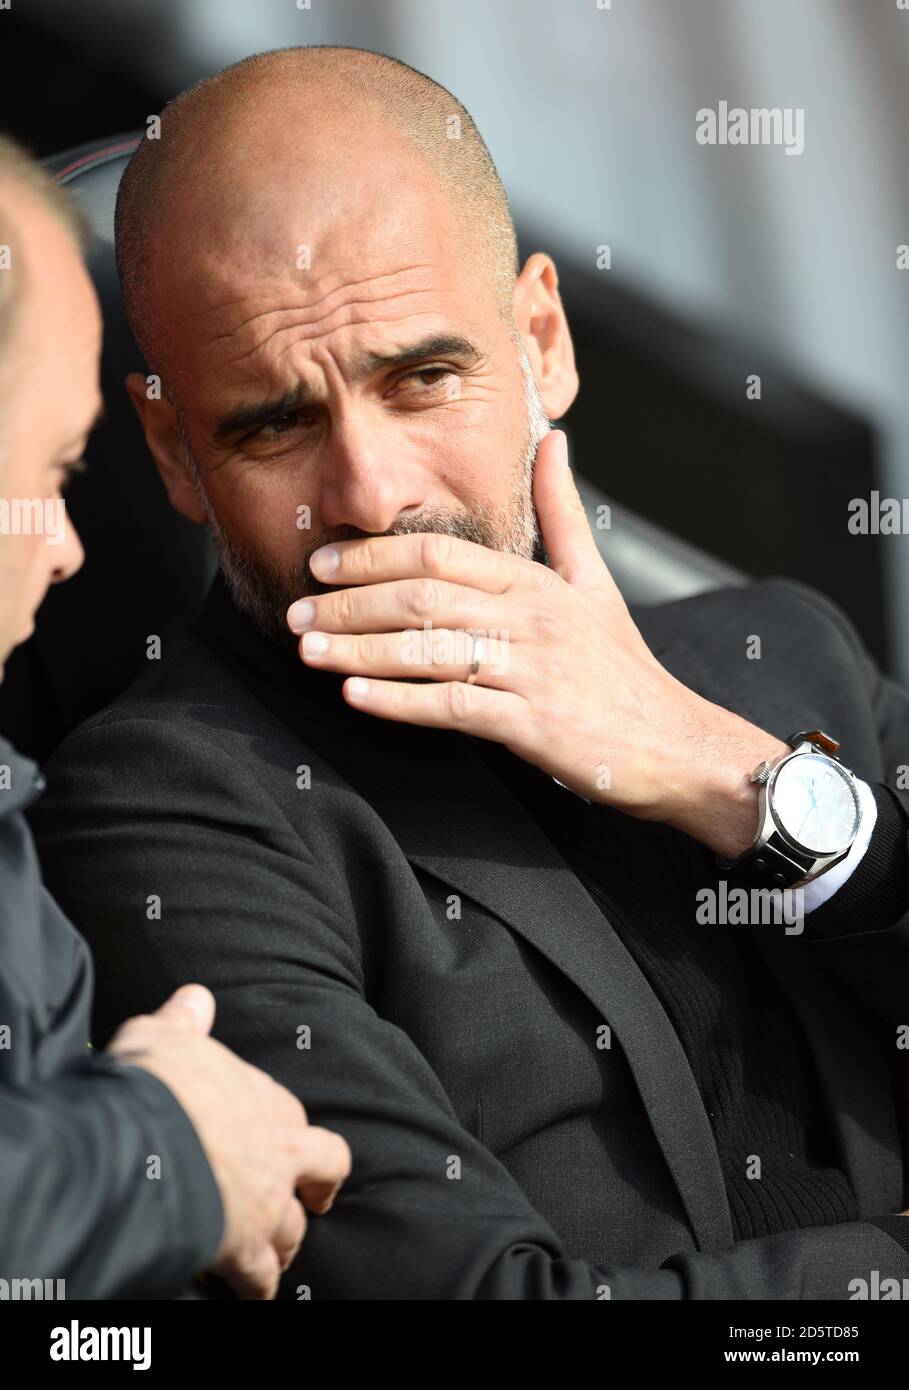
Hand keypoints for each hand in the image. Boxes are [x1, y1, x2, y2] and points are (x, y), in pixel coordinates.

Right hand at [106, 984, 351, 1298]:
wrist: (144, 1142)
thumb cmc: (156, 1085)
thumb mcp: (164, 1035)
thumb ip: (184, 1020)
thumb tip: (195, 998)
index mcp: (265, 1100)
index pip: (290, 1113)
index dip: (285, 1128)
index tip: (276, 1139)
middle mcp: (278, 1152)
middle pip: (323, 1168)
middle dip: (319, 1186)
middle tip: (312, 1199)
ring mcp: (266, 1202)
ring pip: (294, 1230)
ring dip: (286, 1243)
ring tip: (274, 1255)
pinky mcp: (245, 1247)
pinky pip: (261, 1277)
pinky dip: (259, 1287)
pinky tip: (253, 1293)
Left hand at [287, 429, 786, 857]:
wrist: (677, 744)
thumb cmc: (623, 668)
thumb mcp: (596, 582)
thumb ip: (562, 514)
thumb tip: (552, 439)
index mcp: (537, 580)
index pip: (439, 553)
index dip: (373, 556)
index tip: (322, 563)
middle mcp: (531, 616)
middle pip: (422, 596)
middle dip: (349, 602)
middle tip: (295, 609)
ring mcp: (531, 669)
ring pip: (427, 649)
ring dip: (358, 649)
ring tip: (307, 650)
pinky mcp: (533, 723)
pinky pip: (451, 706)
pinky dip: (399, 700)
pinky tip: (355, 696)